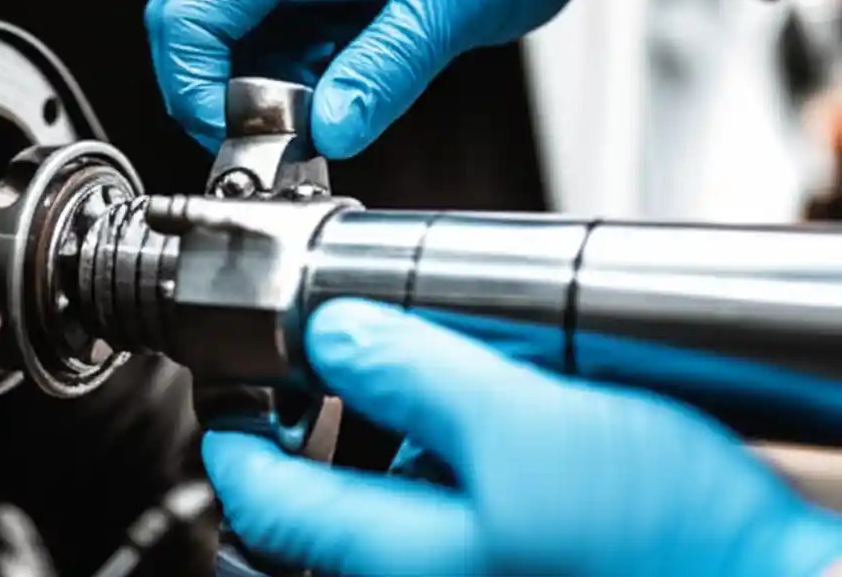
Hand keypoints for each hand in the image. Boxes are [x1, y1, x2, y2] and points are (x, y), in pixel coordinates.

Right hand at [145, 0, 696, 156]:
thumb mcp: (451, 3)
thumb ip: (381, 74)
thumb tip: (328, 132)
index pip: (195, 7)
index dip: (195, 86)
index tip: (231, 140)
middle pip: (196, 12)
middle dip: (213, 89)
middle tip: (257, 145)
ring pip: (234, 25)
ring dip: (255, 86)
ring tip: (305, 128)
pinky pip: (281, 26)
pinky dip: (290, 73)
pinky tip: (327, 98)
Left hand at [204, 299, 841, 575]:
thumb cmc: (665, 541)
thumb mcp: (525, 426)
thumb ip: (417, 376)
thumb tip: (335, 336)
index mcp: (401, 562)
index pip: (269, 506)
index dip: (231, 440)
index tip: (225, 393)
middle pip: (322, 514)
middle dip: (318, 433)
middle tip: (340, 363)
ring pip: (390, 510)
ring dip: (399, 443)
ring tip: (456, 389)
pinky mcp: (511, 570)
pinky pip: (449, 518)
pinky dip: (454, 465)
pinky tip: (506, 430)